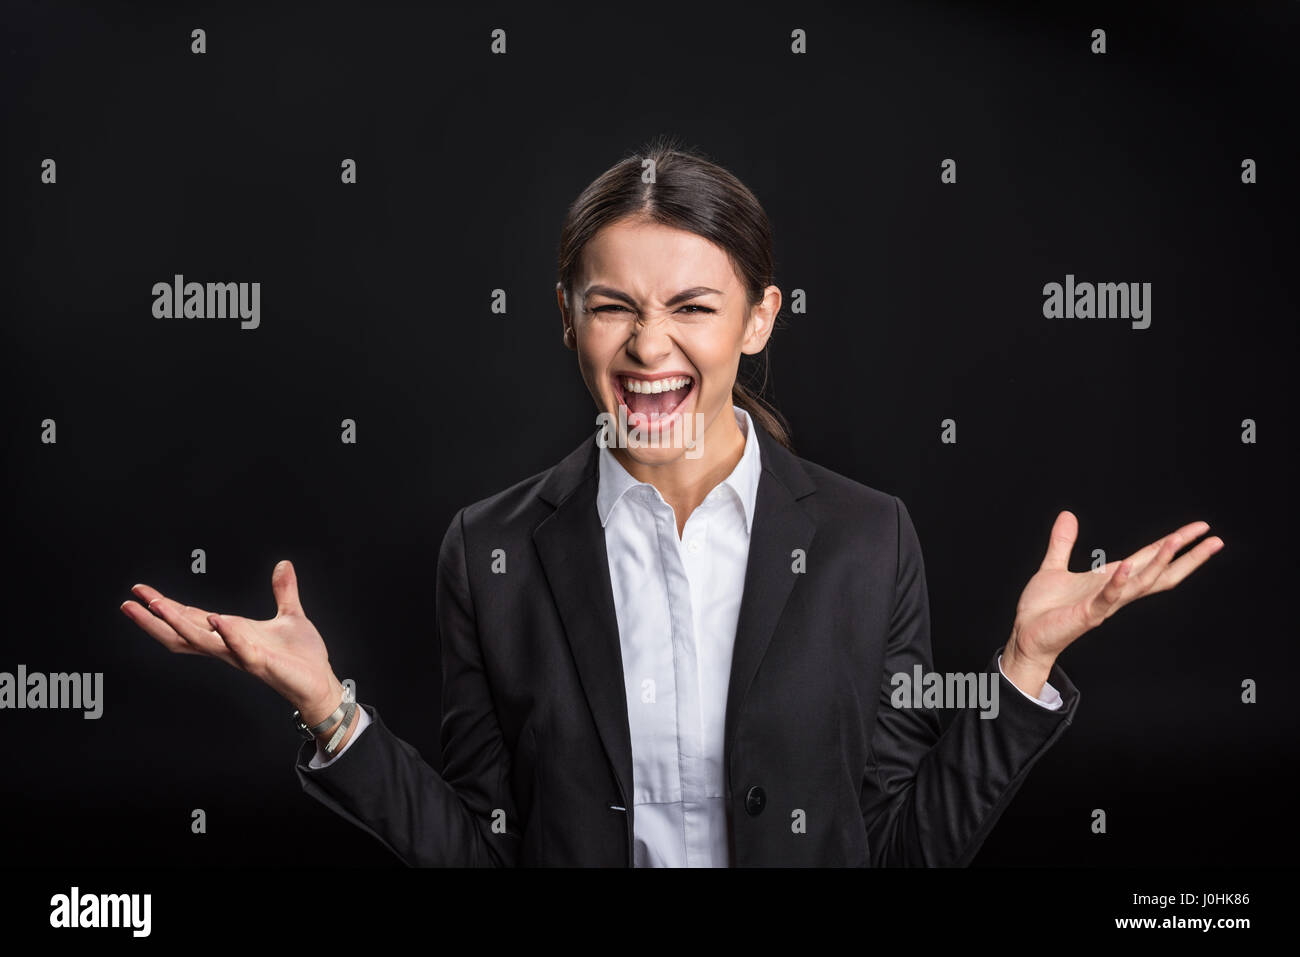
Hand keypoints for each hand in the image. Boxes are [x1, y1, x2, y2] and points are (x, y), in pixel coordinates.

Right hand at [120, 559, 341, 723]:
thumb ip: (283, 591)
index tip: (140, 592)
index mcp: (231, 633)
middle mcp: (229, 646)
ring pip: (201, 642)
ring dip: (178, 623)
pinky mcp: (262, 663)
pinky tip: (216, 619)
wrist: (321, 682)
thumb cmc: (301, 655)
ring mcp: (242, 656)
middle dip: (154, 620)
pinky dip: (227, 634)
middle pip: (181, 634)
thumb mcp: (290, 614)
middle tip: (128, 603)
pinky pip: (239, 649)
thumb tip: (283, 564)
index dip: (165, 606)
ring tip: (158, 606)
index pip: (190, 618)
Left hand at [1002, 511, 1223, 693]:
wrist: (1025, 635)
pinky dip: (1118, 583)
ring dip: (1159, 562)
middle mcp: (1115, 592)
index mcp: (1111, 579)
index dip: (1174, 543)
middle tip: (1214, 539)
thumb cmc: (1044, 608)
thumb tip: (1067, 514)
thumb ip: (1063, 542)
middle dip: (1187, 556)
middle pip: (1159, 572)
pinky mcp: (1087, 614)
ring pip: (1141, 583)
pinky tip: (1127, 566)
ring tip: (1176, 541)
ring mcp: (1104, 604)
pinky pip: (1107, 598)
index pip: (1150, 558)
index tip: (1200, 529)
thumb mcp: (1053, 567)